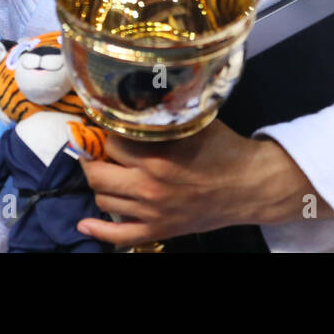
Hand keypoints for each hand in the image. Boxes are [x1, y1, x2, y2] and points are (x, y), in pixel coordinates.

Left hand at [76, 120, 326, 246]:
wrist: (249, 186)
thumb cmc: (223, 149)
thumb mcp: (194, 123)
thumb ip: (164, 113)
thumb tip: (137, 97)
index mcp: (157, 157)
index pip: (110, 143)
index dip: (106, 133)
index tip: (106, 128)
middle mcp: (149, 186)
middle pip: (97, 173)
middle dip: (94, 159)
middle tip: (98, 150)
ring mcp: (152, 212)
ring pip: (103, 200)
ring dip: (100, 184)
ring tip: (106, 172)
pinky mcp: (158, 230)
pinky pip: (118, 236)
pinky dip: (98, 230)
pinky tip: (84, 223)